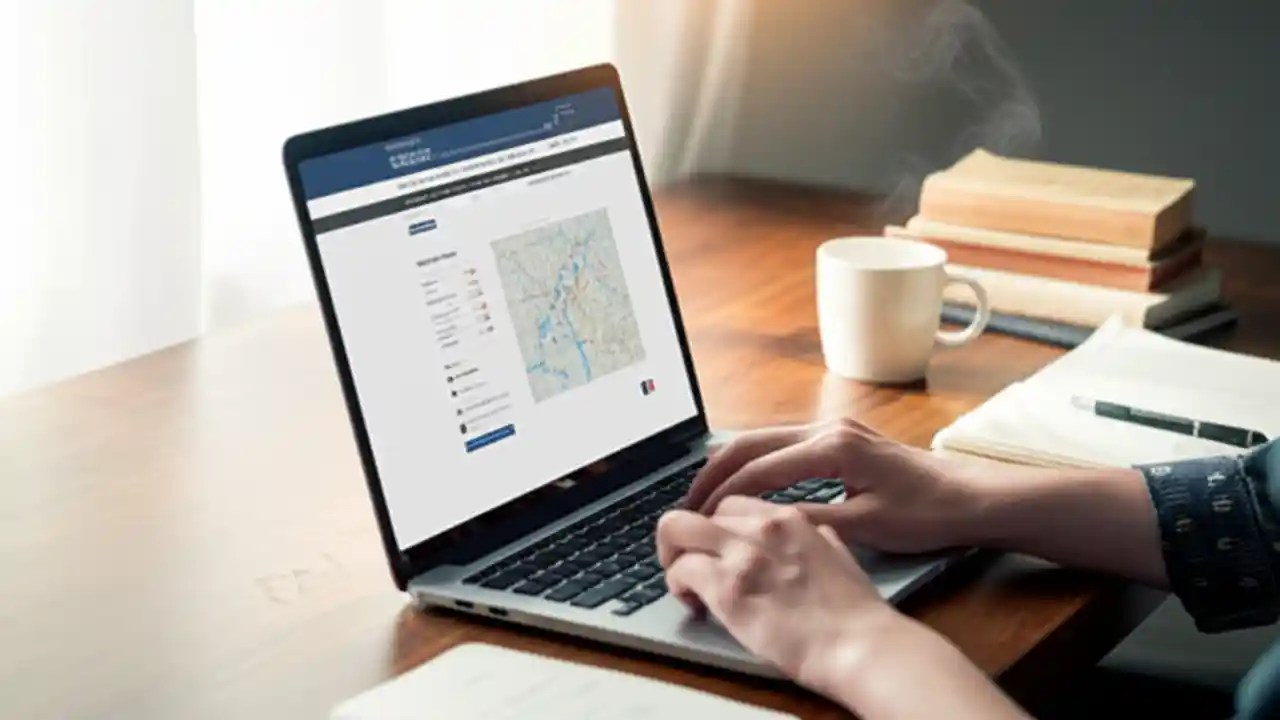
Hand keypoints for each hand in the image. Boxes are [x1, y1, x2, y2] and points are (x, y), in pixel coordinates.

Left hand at [656, 496, 904, 695]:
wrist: (859, 644)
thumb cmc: (856, 612)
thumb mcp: (841, 556)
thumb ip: (822, 540)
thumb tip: (816, 537)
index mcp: (789, 519)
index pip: (733, 504)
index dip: (717, 527)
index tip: (717, 549)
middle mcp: (762, 528)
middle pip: (699, 511)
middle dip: (688, 538)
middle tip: (692, 564)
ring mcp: (741, 554)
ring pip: (677, 528)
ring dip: (673, 555)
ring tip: (685, 583)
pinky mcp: (725, 587)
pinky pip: (680, 569)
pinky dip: (676, 584)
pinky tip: (693, 603)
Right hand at [685, 419, 991, 552]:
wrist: (969, 496)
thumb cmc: (926, 514)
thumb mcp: (865, 527)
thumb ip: (809, 522)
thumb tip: (761, 526)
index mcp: (833, 448)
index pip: (761, 468)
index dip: (724, 495)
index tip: (697, 517)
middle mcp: (828, 428)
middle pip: (752, 442)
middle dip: (715, 471)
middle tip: (686, 501)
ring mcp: (834, 429)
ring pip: (764, 438)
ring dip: (732, 464)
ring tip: (704, 493)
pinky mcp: (841, 438)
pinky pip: (783, 444)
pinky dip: (755, 462)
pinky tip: (743, 482)